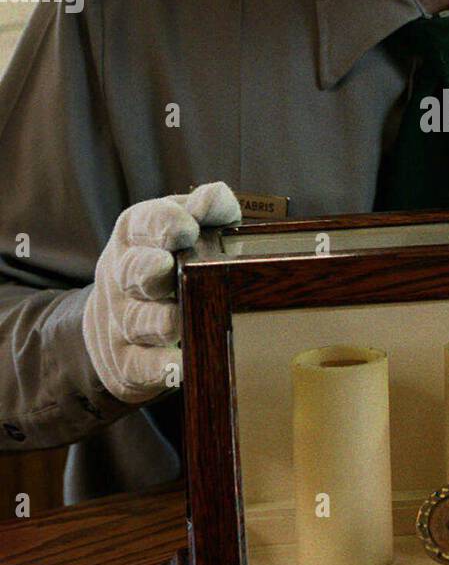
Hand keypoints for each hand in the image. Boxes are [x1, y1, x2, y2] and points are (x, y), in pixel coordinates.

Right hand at [81, 181, 241, 403]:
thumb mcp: (183, 228)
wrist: (119, 319)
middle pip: (134, 273)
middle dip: (149, 270)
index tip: (187, 227)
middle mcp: (123, 277)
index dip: (164, 224)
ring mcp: (124, 321)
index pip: (144, 224)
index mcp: (136, 237)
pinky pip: (144, 366)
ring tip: (176, 322)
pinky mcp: (130, 362)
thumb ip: (207, 210)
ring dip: (158, 321)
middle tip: (166, 267)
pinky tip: (181, 366)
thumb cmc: (171, 263)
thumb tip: (214, 197)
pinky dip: (162, 367)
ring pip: (139, 321)